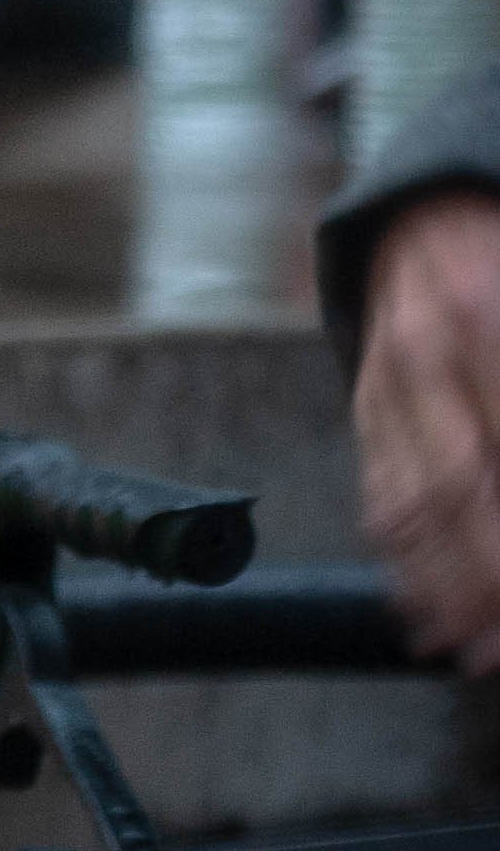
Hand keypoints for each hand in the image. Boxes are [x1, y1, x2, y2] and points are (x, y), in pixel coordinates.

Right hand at [357, 189, 499, 671]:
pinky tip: (414, 597)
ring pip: (409, 494)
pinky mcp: (365, 397)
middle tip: (497, 646)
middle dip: (483, 576)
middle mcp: (431, 354)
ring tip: (460, 646)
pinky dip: (395, 548)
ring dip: (434, 581)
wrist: (431, 204)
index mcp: (489, 317)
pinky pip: (376, 480)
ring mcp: (388, 378)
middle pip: (459, 486)